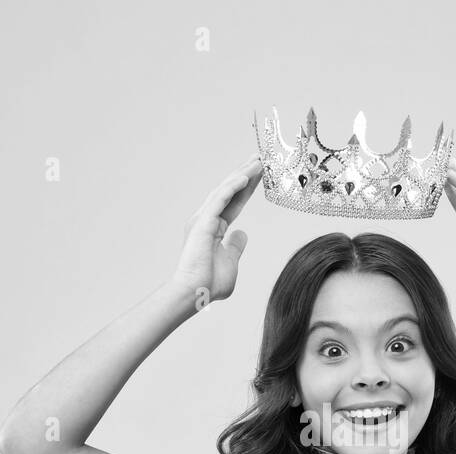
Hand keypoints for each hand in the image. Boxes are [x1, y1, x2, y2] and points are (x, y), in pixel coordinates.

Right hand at [170, 155, 263, 303]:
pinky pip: (219, 199)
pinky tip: (245, 177)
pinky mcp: (203, 222)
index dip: (247, 189)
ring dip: (241, 175)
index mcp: (214, 228)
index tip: (259, 176)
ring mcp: (203, 219)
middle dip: (244, 174)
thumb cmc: (210, 283)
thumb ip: (236, 247)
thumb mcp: (231, 262)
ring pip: (225, 190)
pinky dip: (232, 187)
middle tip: (259, 159)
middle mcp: (207, 219)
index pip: (234, 203)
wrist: (196, 292)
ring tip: (257, 163)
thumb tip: (242, 234)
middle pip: (229, 191)